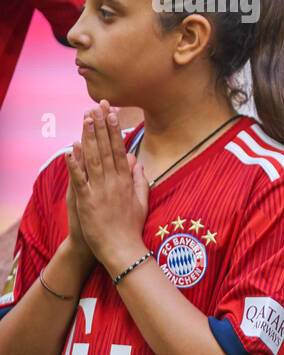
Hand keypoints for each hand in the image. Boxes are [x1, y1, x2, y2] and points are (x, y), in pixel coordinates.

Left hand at [65, 100, 148, 270]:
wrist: (122, 249)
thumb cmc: (131, 227)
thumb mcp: (142, 201)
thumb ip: (140, 180)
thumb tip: (136, 162)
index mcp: (126, 181)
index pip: (119, 150)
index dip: (114, 130)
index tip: (111, 114)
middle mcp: (114, 182)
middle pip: (106, 149)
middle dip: (101, 126)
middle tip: (98, 106)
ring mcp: (101, 191)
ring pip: (94, 159)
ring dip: (89, 137)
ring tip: (85, 119)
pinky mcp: (88, 201)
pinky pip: (80, 179)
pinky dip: (75, 164)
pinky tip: (71, 149)